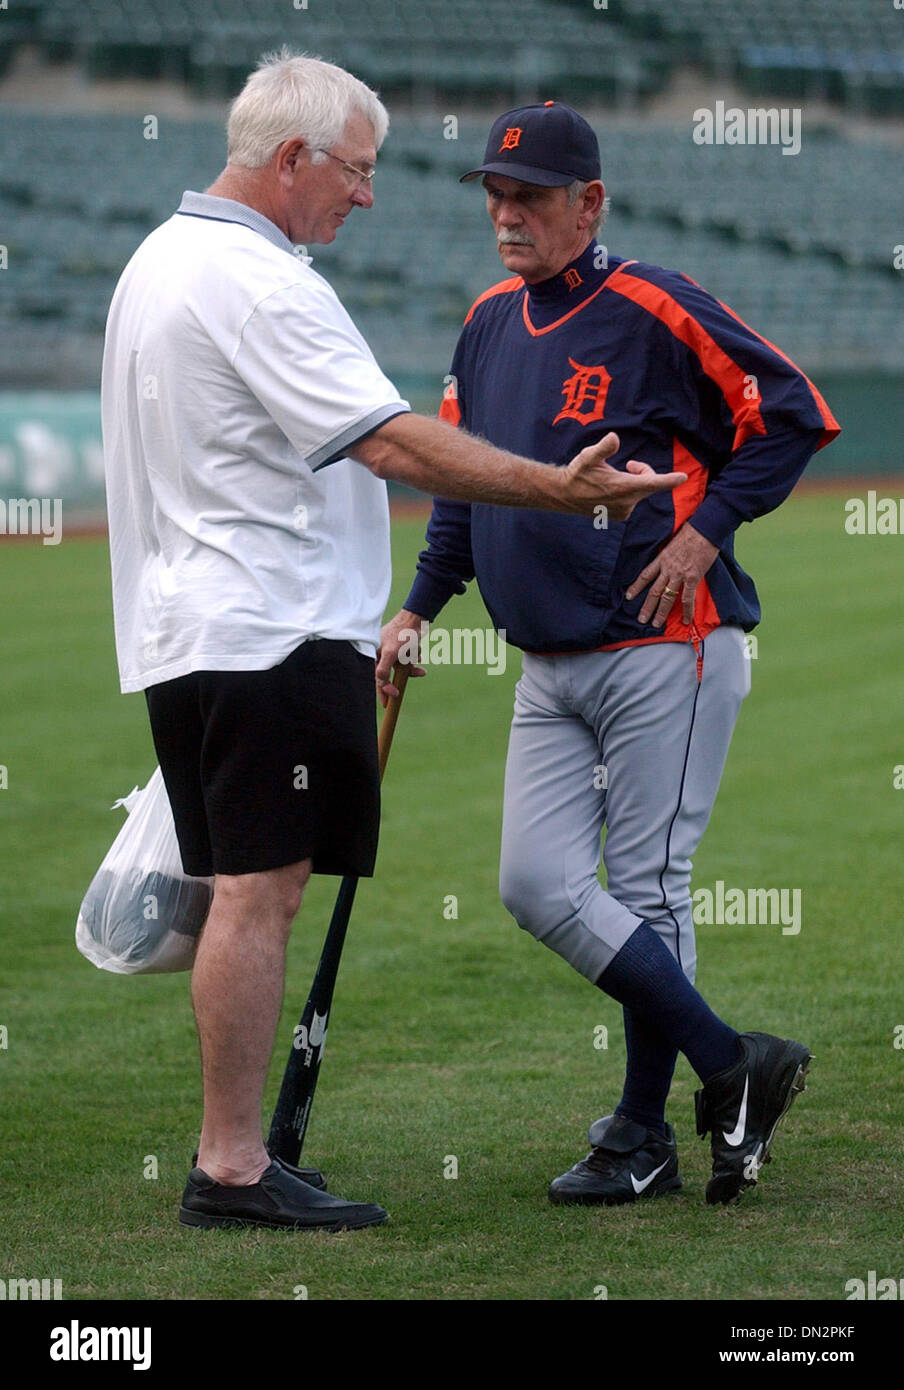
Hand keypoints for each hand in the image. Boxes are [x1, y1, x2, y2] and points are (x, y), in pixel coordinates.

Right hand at [376, 609, 427, 707]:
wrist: (417, 618)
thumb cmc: (402, 634)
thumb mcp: (391, 654)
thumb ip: (383, 670)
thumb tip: (382, 686)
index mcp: (375, 654)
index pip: (377, 678)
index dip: (382, 691)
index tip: (387, 704)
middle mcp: (382, 652)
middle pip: (390, 674)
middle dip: (400, 677)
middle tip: (399, 693)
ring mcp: (393, 650)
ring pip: (402, 667)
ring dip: (410, 665)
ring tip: (416, 656)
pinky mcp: (403, 647)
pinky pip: (409, 659)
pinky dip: (414, 657)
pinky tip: (417, 648)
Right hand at [559, 431, 685, 519]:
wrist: (565, 495)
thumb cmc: (578, 473)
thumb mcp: (588, 456)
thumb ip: (603, 448)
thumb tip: (614, 438)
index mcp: (622, 486)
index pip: (652, 482)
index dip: (669, 479)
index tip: (683, 477)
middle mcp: (626, 502)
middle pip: (650, 484)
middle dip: (644, 472)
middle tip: (630, 464)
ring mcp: (624, 511)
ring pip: (641, 492)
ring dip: (636, 482)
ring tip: (615, 478)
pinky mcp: (621, 516)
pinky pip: (634, 500)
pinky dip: (629, 492)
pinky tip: (611, 490)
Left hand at [625, 521, 718, 626]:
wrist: (704, 529)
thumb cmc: (692, 531)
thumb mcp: (673, 541)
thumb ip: (669, 554)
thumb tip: (669, 560)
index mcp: (662, 558)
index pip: (645, 575)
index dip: (636, 587)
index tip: (629, 597)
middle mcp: (668, 568)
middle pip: (654, 591)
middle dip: (647, 606)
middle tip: (641, 619)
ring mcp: (679, 574)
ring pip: (666, 597)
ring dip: (660, 612)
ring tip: (655, 624)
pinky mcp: (692, 578)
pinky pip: (687, 598)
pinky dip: (687, 611)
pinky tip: (686, 620)